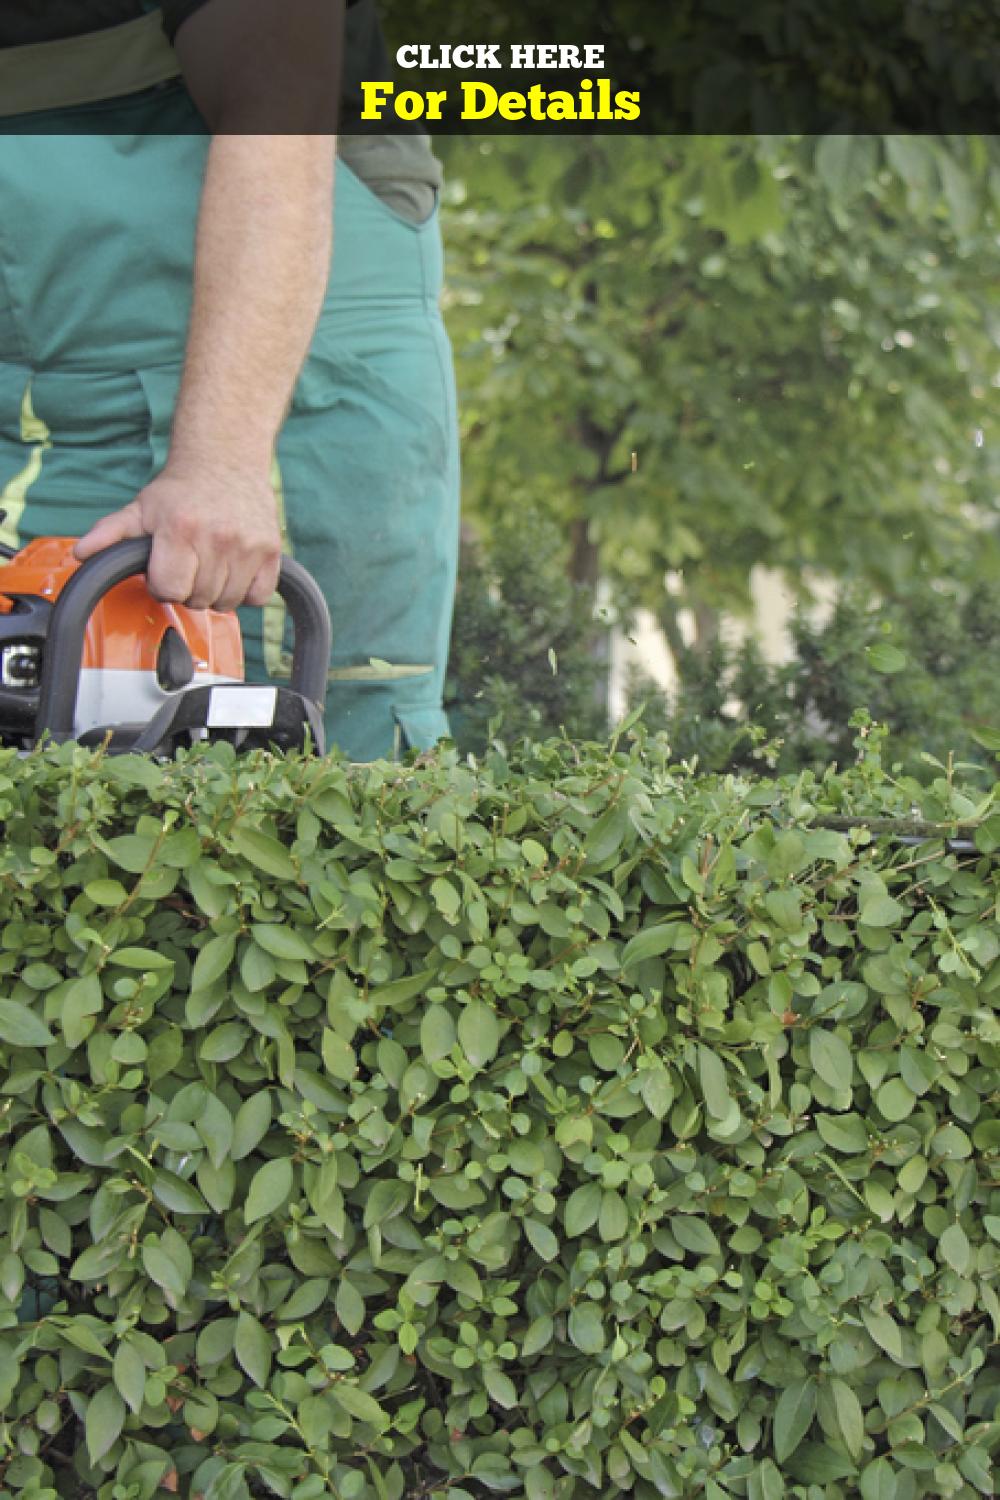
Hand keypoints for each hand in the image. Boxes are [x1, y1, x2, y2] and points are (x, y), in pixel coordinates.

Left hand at [73, 461, 282, 611]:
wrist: (226, 458)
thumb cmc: (181, 489)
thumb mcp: (142, 507)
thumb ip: (111, 533)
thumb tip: (81, 554)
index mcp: (180, 530)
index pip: (169, 590)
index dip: (162, 585)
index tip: (165, 570)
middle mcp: (217, 539)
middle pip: (199, 600)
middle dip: (189, 589)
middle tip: (189, 565)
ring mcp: (247, 546)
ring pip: (228, 602)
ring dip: (216, 593)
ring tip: (210, 568)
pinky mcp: (272, 551)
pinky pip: (259, 597)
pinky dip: (247, 592)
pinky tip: (235, 572)